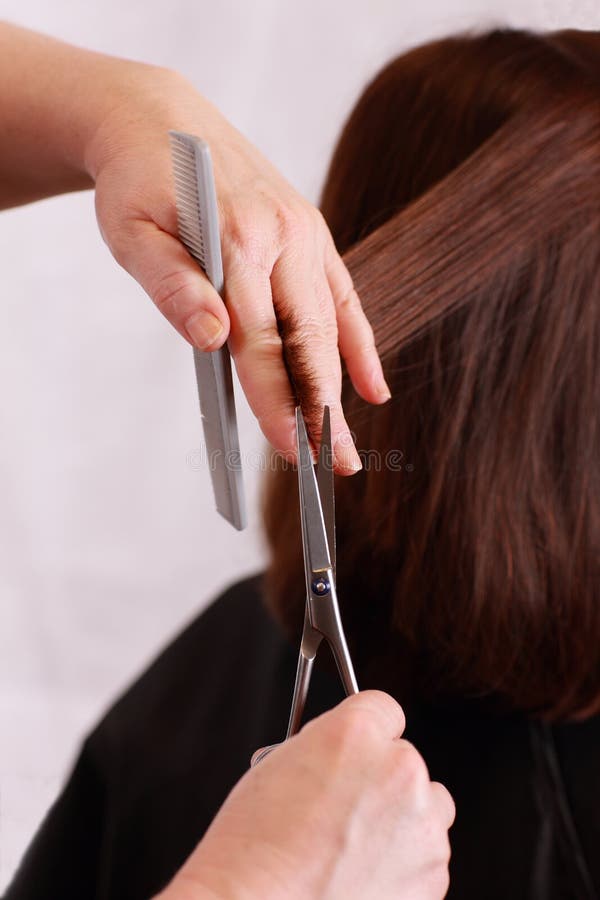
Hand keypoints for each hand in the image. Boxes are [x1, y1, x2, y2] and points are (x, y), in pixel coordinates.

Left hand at [87, 66, 390, 471]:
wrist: (162, 119)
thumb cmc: (139, 183)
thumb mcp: (132, 233)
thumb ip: (174, 288)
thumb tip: (216, 340)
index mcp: (237, 240)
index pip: (263, 341)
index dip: (278, 399)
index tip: (291, 450)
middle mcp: (284, 237)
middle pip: (310, 342)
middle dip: (323, 411)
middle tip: (336, 468)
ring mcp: (306, 234)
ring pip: (333, 325)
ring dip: (344, 390)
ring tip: (348, 447)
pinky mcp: (313, 234)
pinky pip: (345, 296)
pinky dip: (360, 344)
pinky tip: (372, 387)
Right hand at [157, 692, 453, 898]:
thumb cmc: (254, 848)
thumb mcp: (278, 764)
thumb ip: (328, 749)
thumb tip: (345, 759)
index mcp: (357, 732)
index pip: (383, 708)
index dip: (366, 735)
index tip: (356, 754)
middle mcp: (399, 770)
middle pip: (407, 760)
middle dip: (382, 781)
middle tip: (344, 812)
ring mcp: (422, 825)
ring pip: (427, 809)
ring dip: (400, 823)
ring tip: (351, 852)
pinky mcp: (433, 876)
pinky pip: (426, 858)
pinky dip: (403, 866)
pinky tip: (360, 878)